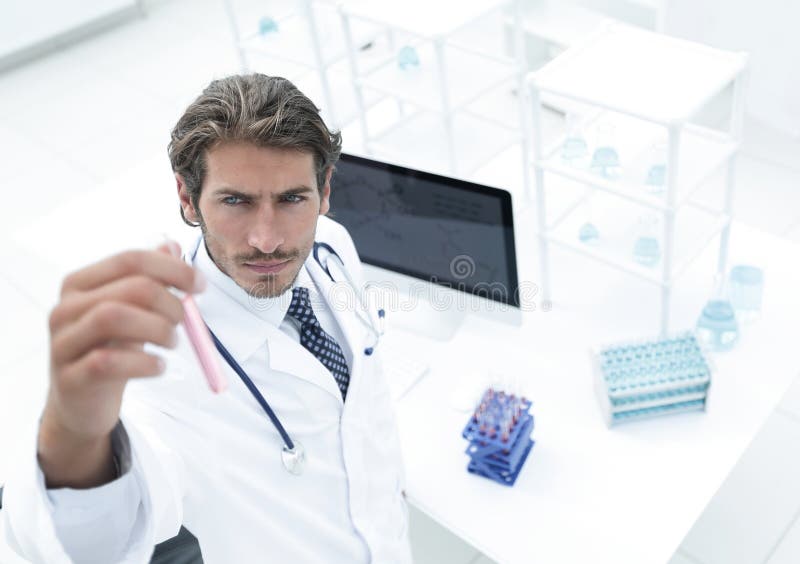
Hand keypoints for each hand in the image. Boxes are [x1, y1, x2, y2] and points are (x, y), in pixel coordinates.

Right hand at [37, 241, 204, 487]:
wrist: (82, 403)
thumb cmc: (111, 349)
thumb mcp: (131, 311)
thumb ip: (149, 278)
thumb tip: (172, 245)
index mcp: (81, 283)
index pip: (131, 259)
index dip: (173, 268)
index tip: (201, 286)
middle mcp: (66, 307)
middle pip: (129, 287)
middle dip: (170, 302)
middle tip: (185, 321)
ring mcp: (63, 342)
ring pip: (113, 317)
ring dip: (158, 329)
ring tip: (172, 342)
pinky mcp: (69, 378)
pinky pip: (107, 362)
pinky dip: (143, 363)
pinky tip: (157, 367)